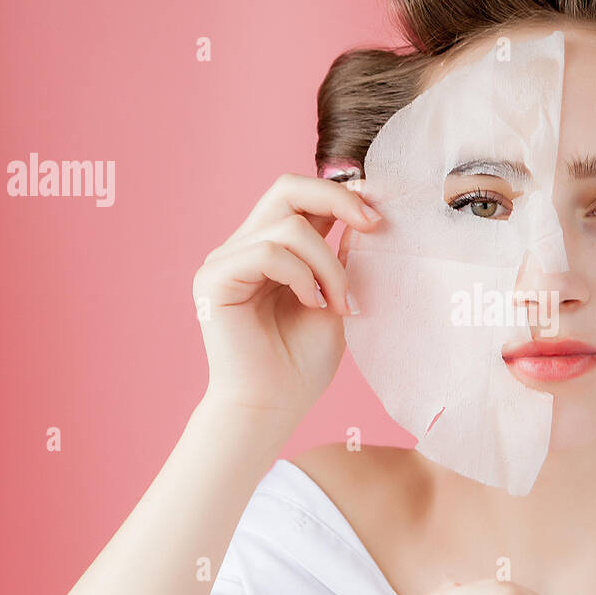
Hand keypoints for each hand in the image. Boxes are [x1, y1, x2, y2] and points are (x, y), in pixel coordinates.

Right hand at [191, 172, 381, 416]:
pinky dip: (301, 276)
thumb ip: (343, 256)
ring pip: (288, 227)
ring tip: (340, 304)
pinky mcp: (214, 278)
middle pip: (287, 187)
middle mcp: (245, 246)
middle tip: (373, 226)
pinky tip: (312, 304)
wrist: (274, 407)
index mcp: (273, 248)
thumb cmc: (303, 363)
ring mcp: (226, 260)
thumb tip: (365, 211)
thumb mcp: (337, 297)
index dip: (343, 194)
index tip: (381, 216)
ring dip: (328, 264)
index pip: (303, 196)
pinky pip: (267, 252)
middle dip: (338, 199)